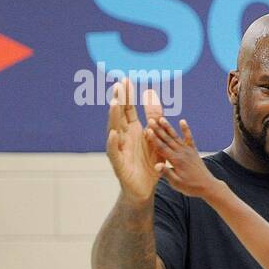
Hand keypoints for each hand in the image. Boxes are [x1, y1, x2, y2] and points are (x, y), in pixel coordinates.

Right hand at [105, 78, 164, 204]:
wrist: (144, 189)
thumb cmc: (148, 163)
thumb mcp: (155, 137)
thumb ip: (154, 117)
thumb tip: (152, 93)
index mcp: (133, 131)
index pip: (128, 109)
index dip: (127, 95)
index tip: (125, 80)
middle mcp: (124, 137)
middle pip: (119, 116)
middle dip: (119, 101)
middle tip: (118, 85)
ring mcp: (119, 149)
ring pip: (114, 130)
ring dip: (114, 117)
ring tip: (114, 103)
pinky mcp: (118, 164)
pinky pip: (114, 152)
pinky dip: (113, 143)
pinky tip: (113, 134)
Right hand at [145, 118, 218, 198]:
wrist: (207, 186)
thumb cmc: (190, 186)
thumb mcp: (176, 183)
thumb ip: (166, 173)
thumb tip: (156, 166)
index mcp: (176, 160)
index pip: (162, 147)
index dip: (154, 138)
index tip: (148, 130)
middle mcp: (182, 153)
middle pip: (167, 139)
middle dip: (158, 129)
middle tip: (151, 120)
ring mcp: (188, 151)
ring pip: (176, 137)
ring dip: (168, 127)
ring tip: (161, 118)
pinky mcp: (193, 151)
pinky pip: (189, 138)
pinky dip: (186, 129)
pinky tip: (182, 121)